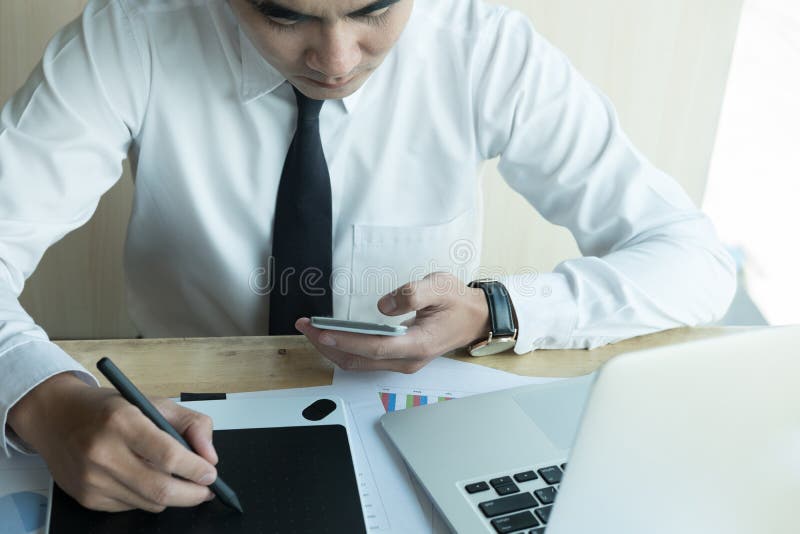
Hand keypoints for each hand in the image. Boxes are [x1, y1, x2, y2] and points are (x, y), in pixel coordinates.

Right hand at [8, 372, 218, 512]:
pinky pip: (131, 507)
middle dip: (193, 494)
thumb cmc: (107, 409)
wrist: (56, 417)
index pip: (169, 456)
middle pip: (161, 489)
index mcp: (122, 421)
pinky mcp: (86, 497)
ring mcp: (92, 479)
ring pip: (149, 503)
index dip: (196, 469)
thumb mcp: (152, 402)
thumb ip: (190, 424)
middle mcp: (103, 452)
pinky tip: (145, 479)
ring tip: (179, 481)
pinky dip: (147, 498)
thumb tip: (210, 457)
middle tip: (206, 489)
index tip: (211, 473)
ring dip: (172, 496)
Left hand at [297, 272, 490, 372]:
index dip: (347, 340)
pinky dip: (344, 348)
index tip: (323, 329)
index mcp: (419, 344)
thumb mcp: (440, 287)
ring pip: (359, 363)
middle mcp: (408, 360)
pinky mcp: (398, 359)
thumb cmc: (458, 303)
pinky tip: (332, 335)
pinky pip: (365, 359)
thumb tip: (384, 305)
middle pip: (359, 360)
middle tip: (306, 325)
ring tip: (312, 329)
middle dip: (328, 344)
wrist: (474, 318)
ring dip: (333, 347)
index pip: (376, 347)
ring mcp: (402, 362)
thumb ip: (413, 294)